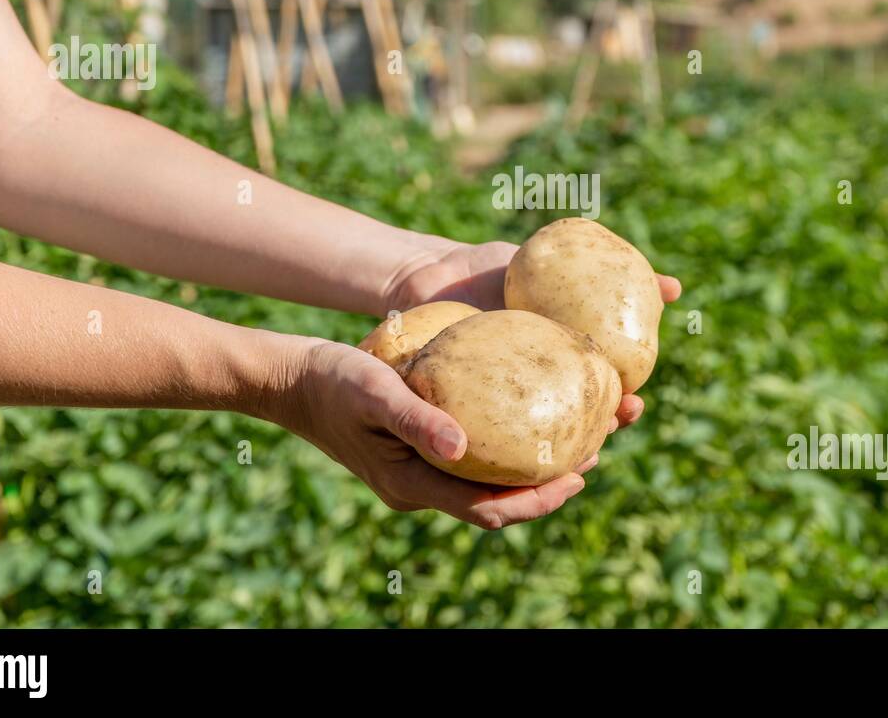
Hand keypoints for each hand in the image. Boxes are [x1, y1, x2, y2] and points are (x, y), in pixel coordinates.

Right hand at [269, 340, 596, 528]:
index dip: (539, 499)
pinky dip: (509, 447)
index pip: (490, 508)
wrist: (291, 380)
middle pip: (498, 501)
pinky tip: (530, 417)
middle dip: (550, 483)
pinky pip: (475, 461)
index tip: (580, 474)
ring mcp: (419, 473)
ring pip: (489, 482)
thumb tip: (464, 448)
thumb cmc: (333, 381)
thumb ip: (417, 419)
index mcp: (413, 484)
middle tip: (596, 451)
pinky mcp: (418, 452)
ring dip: (533, 467)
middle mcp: (420, 487)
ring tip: (579, 437)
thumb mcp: (375, 391)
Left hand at [386, 239, 682, 431]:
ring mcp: (498, 404)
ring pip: (533, 440)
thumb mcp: (550, 265)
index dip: (621, 405)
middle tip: (606, 423)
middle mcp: (534, 392)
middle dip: (595, 430)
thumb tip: (678, 288)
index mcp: (559, 366)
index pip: (600, 396)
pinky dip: (498, 451)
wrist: (429, 272)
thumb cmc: (492, 269)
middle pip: (574, 424)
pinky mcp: (460, 410)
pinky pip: (483, 436)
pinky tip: (501, 448)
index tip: (634, 402)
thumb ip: (608, 274)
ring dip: (554, 452)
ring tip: (569, 452)